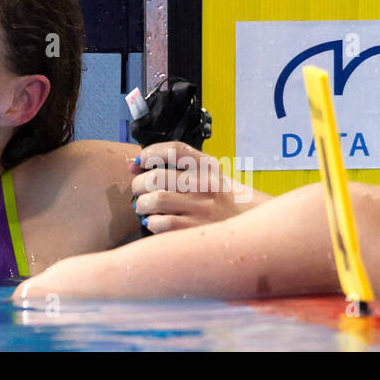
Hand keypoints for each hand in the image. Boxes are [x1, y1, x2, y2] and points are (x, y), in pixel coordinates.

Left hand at [130, 140, 268, 232]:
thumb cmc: (219, 200)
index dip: (149, 152)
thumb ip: (173, 167)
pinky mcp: (197, 230)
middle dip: (138, 184)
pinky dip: (151, 222)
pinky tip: (154, 222)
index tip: (139, 162)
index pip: (174, 149)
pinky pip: (161, 223)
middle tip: (139, 190)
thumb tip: (131, 164)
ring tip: (144, 207)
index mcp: (208, 166)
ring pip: (155, 200)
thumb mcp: (205, 176)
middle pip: (156, 177)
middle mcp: (206, 184)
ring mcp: (203, 208)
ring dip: (141, 204)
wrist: (248, 228)